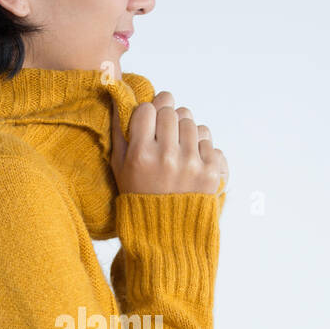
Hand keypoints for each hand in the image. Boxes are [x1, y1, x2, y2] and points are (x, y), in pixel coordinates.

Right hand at [110, 90, 229, 195]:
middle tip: (164, 133)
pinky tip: (189, 160)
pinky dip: (199, 145)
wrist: (166, 232)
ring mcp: (191, 163)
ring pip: (191, 121)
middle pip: (170, 111)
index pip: (147, 109)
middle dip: (166, 118)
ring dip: (183, 130)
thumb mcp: (119, 167)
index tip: (148, 124)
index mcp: (141, 155)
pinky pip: (207, 139)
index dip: (147, 113)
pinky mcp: (210, 170)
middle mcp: (167, 157)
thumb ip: (119, 132)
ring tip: (177, 148)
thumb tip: (119, 96)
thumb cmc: (139, 196)